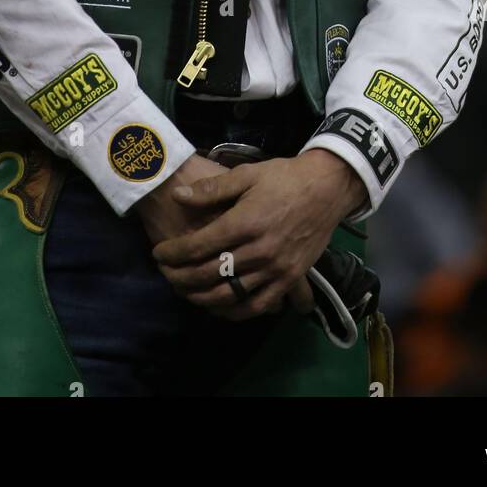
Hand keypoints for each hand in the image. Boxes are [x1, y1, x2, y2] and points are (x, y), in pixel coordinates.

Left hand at [150, 150, 366, 320]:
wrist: (327, 188)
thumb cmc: (284, 177)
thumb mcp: (247, 174)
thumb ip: (212, 188)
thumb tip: (179, 197)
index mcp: (245, 222)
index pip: (198, 246)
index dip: (173, 253)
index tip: (158, 253)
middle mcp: (259, 251)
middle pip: (209, 274)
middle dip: (180, 277)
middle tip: (165, 273)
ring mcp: (276, 269)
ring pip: (229, 295)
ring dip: (201, 297)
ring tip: (185, 291)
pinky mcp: (290, 280)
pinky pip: (257, 306)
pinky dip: (234, 311)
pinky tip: (219, 307)